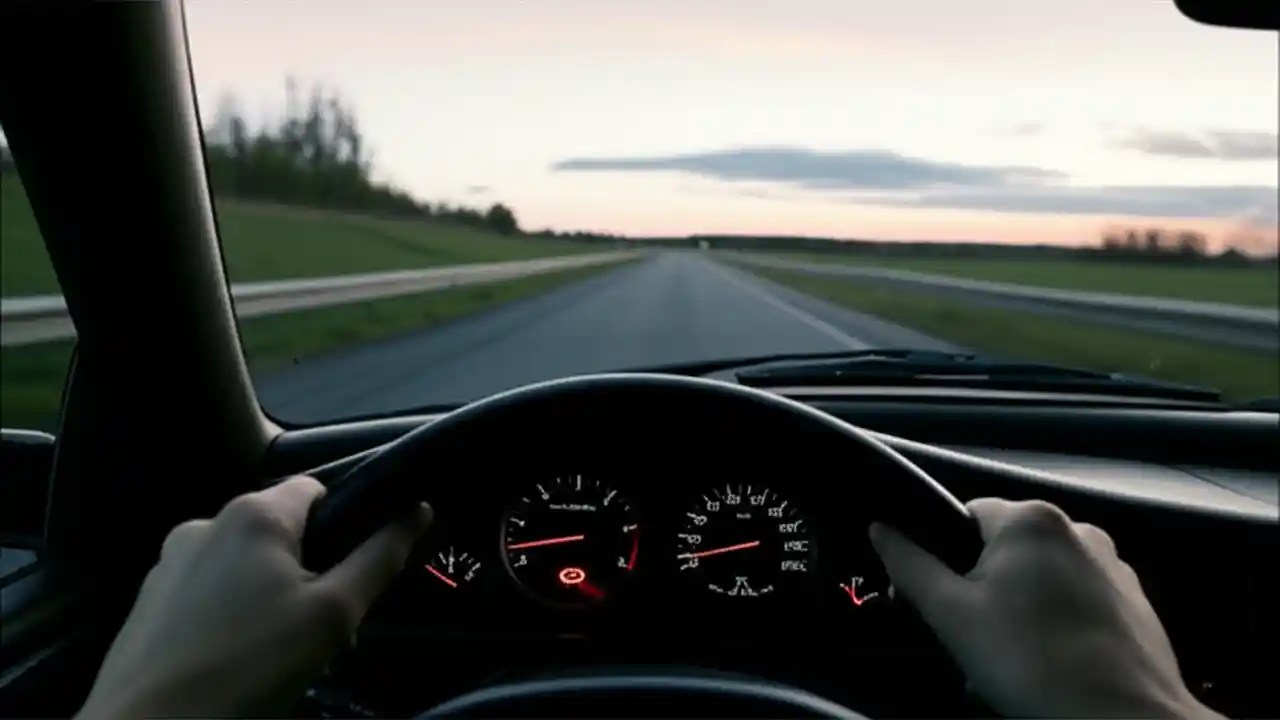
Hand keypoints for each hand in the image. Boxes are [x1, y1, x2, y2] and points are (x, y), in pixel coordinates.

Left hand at [77, 476, 430, 718]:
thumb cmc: (250, 665)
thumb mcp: (333, 616)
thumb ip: (379, 559)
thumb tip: (416, 510)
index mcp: (254, 514)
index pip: (318, 489)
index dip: (346, 523)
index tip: (354, 574)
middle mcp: (207, 523)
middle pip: (282, 531)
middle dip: (310, 571)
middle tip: (324, 627)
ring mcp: (170, 562)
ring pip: (245, 564)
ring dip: (272, 594)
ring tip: (281, 651)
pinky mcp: (149, 600)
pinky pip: (209, 590)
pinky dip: (233, 613)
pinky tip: (239, 659)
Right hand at [870, 498, 1219, 718]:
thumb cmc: (1030, 662)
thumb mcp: (952, 615)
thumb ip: (910, 566)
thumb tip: (880, 530)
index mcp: (1030, 520)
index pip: (966, 515)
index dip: (944, 557)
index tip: (942, 601)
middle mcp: (1078, 528)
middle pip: (1005, 549)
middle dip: (984, 590)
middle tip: (975, 638)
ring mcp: (1112, 564)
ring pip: (1042, 577)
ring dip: (1019, 608)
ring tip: (1013, 658)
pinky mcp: (1134, 599)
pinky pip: (1077, 599)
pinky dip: (1056, 622)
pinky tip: (1049, 661)